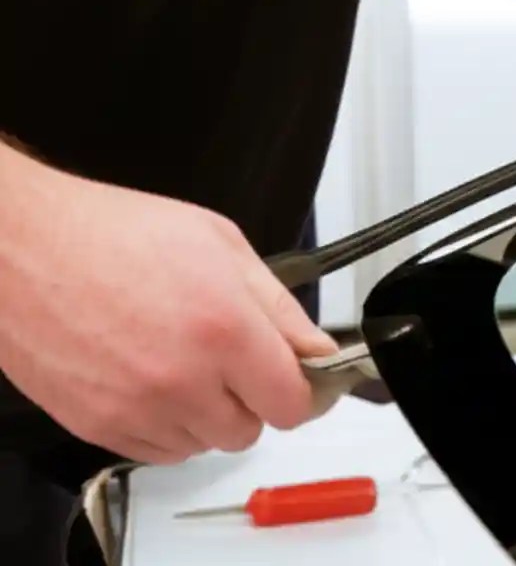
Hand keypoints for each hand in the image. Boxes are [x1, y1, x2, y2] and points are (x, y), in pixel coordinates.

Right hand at [0, 149, 337, 463]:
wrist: (22, 246)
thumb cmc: (112, 233)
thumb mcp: (221, 245)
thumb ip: (280, 307)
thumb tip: (318, 349)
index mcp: (224, 330)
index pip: (293, 404)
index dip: (302, 389)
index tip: (299, 377)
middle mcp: (183, 379)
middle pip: (249, 430)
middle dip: (251, 398)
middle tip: (231, 357)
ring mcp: (136, 409)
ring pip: (204, 444)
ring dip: (206, 414)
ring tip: (182, 359)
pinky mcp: (96, 425)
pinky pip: (157, 451)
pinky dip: (166, 425)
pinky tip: (153, 379)